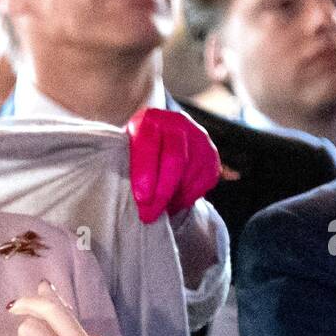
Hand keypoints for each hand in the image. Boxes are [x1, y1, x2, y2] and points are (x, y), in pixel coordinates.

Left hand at [127, 107, 220, 223]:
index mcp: (150, 119)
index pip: (149, 146)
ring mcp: (199, 137)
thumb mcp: (125, 151)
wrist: (160, 141)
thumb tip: (124, 197)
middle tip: (149, 216)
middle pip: (175, 161)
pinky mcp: (211, 156)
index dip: (145, 174)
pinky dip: (186, 198)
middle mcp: (177, 123)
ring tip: (157, 210)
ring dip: (173, 198)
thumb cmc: (135, 152)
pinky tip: (172, 202)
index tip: (141, 200)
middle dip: (161, 193)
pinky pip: (203, 183)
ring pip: (190, 174)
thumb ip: (125, 166)